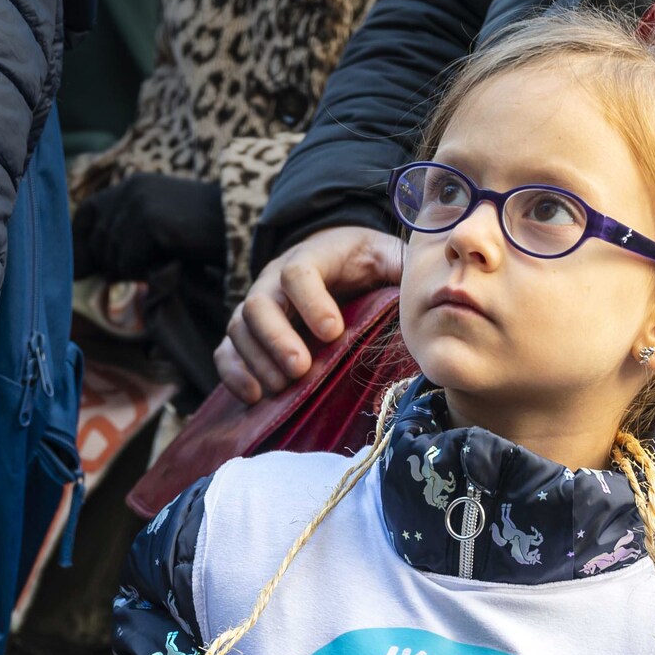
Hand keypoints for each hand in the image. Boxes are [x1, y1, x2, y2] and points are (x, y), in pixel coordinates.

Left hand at [72, 173, 226, 281]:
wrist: (240, 226)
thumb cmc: (205, 234)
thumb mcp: (160, 226)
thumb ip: (128, 234)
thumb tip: (88, 265)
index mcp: (133, 185)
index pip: (87, 212)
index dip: (81, 240)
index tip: (83, 267)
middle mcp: (130, 189)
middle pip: (97, 240)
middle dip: (110, 262)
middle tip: (141, 268)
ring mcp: (139, 204)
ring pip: (112, 255)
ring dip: (133, 269)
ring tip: (162, 260)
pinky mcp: (149, 223)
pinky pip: (128, 263)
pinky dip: (146, 271)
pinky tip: (168, 261)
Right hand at [213, 226, 402, 402]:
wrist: (337, 265)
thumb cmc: (366, 266)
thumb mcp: (387, 257)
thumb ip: (401, 267)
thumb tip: (428, 288)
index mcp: (312, 257)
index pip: (298, 272)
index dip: (310, 302)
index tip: (333, 332)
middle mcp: (274, 280)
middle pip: (258, 304)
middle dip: (277, 339)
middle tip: (301, 369)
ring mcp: (257, 307)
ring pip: (238, 329)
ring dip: (257, 362)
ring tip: (283, 387)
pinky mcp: (247, 334)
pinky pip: (226, 351)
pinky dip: (234, 375)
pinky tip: (256, 397)